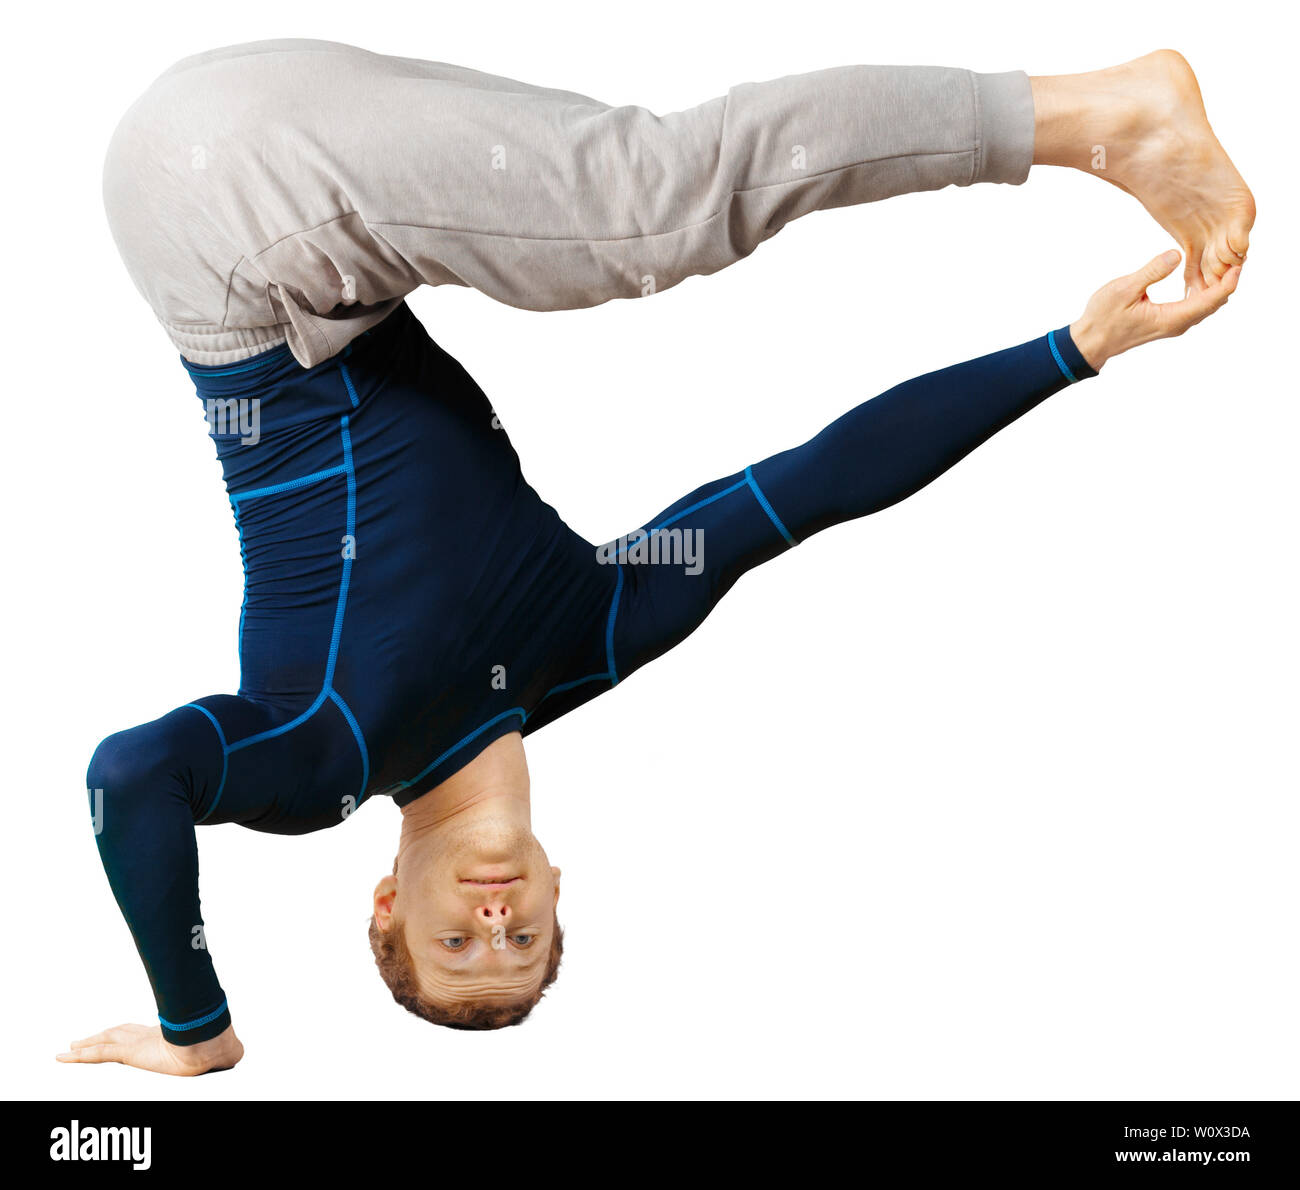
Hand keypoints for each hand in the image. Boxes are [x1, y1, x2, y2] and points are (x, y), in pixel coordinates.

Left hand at [56, 1022, 242, 1076]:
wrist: (208, 1045)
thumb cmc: (218, 1046)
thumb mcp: (221, 1051)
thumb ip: (224, 1050)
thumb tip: (237, 1052)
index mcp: (165, 1038)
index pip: (140, 1034)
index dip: (126, 1033)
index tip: (118, 1033)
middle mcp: (147, 1037)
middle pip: (118, 1035)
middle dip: (102, 1036)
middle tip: (85, 1038)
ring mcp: (136, 1043)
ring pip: (104, 1044)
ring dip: (86, 1046)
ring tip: (70, 1048)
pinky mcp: (128, 1053)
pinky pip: (98, 1055)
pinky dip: (79, 1056)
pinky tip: (65, 1056)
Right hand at [1069, 249, 1240, 369]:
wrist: (1090, 341)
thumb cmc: (1103, 318)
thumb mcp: (1124, 289)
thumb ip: (1152, 271)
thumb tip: (1176, 254)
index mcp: (1172, 318)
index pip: (1211, 300)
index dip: (1228, 281)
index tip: (1239, 262)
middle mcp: (1178, 324)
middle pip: (1215, 303)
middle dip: (1227, 281)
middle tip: (1235, 255)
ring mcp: (1173, 324)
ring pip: (1206, 305)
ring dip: (1216, 286)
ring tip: (1223, 262)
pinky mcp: (1167, 321)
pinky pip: (1195, 306)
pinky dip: (1204, 291)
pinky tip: (1203, 275)